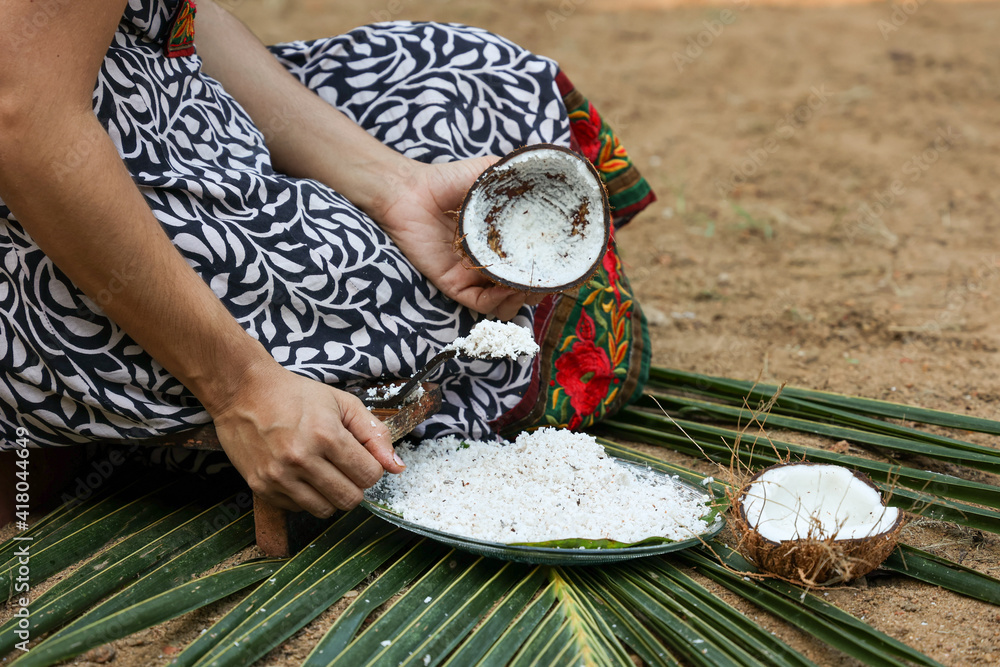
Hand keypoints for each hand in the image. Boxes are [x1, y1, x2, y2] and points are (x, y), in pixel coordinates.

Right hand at [212, 363, 404, 516]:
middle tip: (344, 467)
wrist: (243, 392)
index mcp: (326, 435)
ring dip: (331, 495)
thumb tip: (398, 467)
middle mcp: (302, 459)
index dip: (371, 468)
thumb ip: (374, 434)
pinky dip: (306, 497)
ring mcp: (279, 477)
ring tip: (323, 471)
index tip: (361, 458)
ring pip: (326, 510)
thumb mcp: (342, 403)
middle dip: (355, 485)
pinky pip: (298, 509)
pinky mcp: (261, 487)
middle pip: (350, 499)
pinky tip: (300, 474)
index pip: (370, 475)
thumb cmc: (296, 395)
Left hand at [374, 158, 545, 320]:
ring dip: (522, 299)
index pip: (535, 264)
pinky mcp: (455, 286)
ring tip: (527, 284)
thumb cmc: (449, 179)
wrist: (412, 191)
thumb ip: (522, 174)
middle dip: (540, 288)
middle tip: (548, 278)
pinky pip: (483, 305)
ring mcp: (475, 277)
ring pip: (507, 304)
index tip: (567, 267)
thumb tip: (561, 169)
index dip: (553, 270)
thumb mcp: (493, 172)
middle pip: (525, 290)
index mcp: (505, 241)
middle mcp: (493, 263)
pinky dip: (499, 301)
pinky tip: (506, 286)